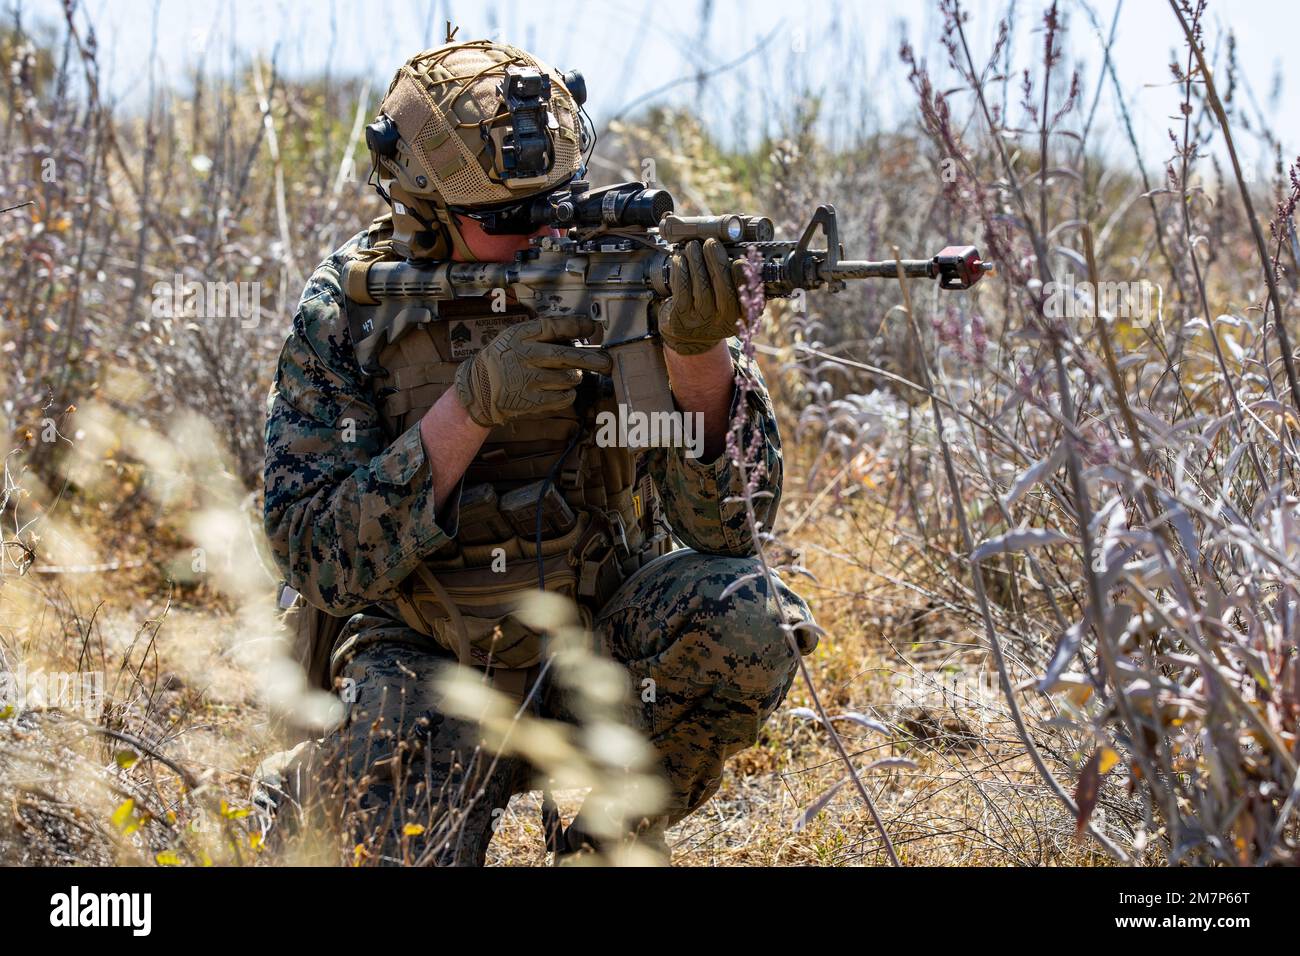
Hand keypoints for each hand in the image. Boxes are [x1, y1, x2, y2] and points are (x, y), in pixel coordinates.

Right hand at [454, 315, 610, 426]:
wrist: (478, 388)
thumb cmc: (504, 359)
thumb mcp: (516, 337)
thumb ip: (544, 334)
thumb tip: (583, 332)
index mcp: (521, 336)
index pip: (555, 327)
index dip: (577, 326)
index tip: (592, 327)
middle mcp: (525, 355)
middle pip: (567, 356)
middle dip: (593, 359)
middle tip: (607, 362)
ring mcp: (528, 379)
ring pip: (569, 377)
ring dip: (575, 377)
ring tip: (567, 375)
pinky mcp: (530, 401)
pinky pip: (564, 397)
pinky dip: (568, 394)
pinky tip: (560, 390)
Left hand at [659, 238, 744, 355]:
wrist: (688, 337)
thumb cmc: (712, 310)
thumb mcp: (730, 304)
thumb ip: (737, 283)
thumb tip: (737, 253)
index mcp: (742, 316)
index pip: (748, 296)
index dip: (743, 277)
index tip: (739, 260)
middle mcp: (724, 321)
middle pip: (723, 288)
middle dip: (717, 261)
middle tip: (711, 243)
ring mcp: (702, 321)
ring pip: (701, 286)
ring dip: (697, 261)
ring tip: (693, 246)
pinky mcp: (681, 317)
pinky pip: (682, 290)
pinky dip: (681, 270)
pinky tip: (680, 259)